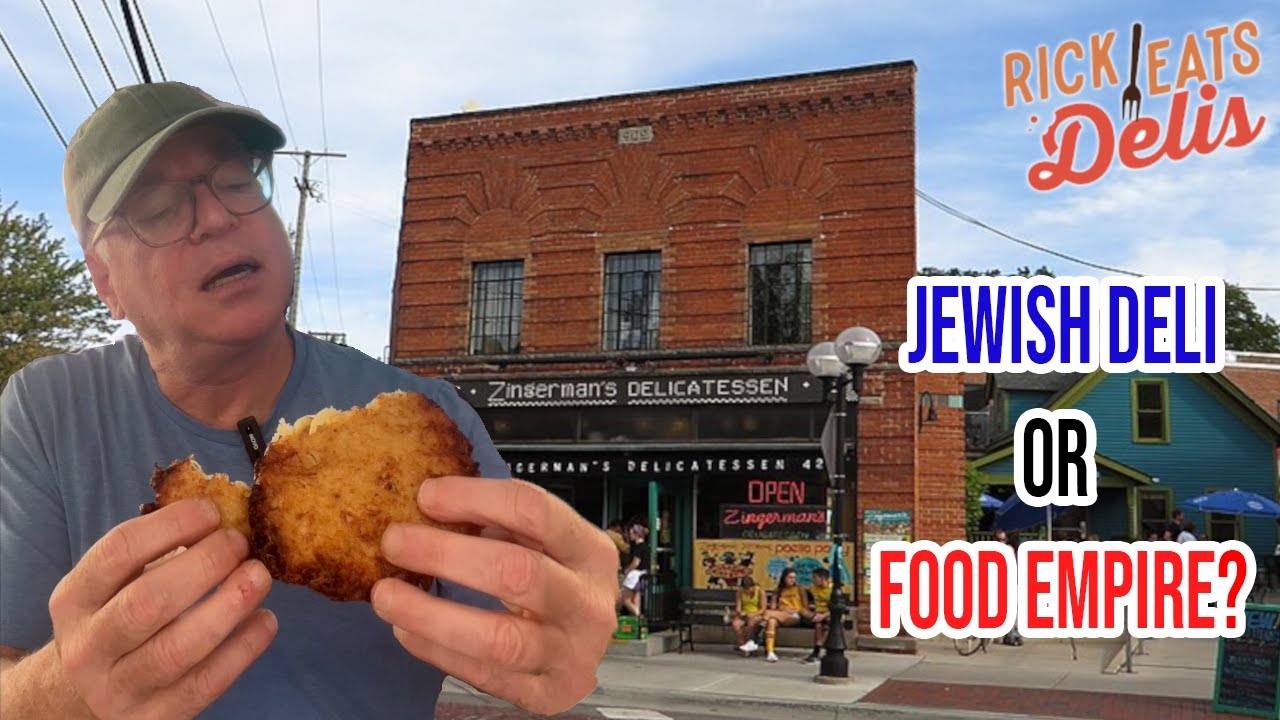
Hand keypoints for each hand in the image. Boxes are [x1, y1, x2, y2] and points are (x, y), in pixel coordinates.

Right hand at [46, 498, 275, 719]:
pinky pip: (204, 684)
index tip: (212, 510)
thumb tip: (224, 517)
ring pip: (177, 649)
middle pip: (147, 602)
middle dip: (204, 565)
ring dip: (229, 606)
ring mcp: (118, 689)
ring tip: (259, 576)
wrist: (82, 696)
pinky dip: (243, 650)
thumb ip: (157, 552)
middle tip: (240, 543)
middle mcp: (88, 646)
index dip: (171, 525)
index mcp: (74, 599)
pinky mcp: (153, 719)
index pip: (118, 552)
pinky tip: (265, 620)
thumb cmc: (116, 620)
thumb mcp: (114, 584)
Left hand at [372, 477, 618, 714]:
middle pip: (516, 571)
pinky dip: (437, 651)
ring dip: (431, 613)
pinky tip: (406, 630)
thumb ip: (503, 525)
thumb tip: (432, 506)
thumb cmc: (558, 586)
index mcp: (590, 552)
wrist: (586, 649)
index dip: (475, 498)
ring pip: (498, 638)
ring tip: (386, 595)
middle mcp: (587, 603)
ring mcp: (570, 655)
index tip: (427, 495)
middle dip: (445, 552)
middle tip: (395, 542)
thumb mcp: (546, 546)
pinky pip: (484, 677)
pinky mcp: (548, 695)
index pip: (534, 511)